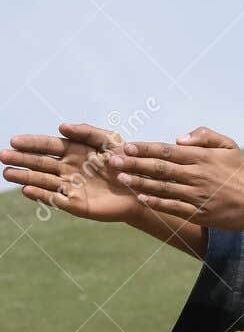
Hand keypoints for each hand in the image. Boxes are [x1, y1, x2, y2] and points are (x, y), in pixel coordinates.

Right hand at [1, 123, 137, 220]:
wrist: (142, 189)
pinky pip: (56, 200)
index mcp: (73, 151)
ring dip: (25, 177)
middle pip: (40, 163)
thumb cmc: (127, 162)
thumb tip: (61, 126)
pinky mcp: (77, 205)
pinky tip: (28, 190)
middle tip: (2, 157)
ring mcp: (70, 187)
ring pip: (43, 181)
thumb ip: (87, 131)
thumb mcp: (110, 141)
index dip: (31, 143)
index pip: (47, 145)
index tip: (14, 141)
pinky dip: (42, 195)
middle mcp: (68, 169)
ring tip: (8, 174)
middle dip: (21, 160)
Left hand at [108, 127, 243, 229]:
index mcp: (201, 157)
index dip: (145, 148)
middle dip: (134, 163)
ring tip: (120, 177)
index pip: (167, 150)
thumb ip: (204, 136)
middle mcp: (197, 175)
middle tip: (112, 160)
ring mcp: (197, 196)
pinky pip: (173, 207)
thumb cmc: (241, 173)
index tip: (126, 145)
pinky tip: (141, 197)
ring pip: (163, 188)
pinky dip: (156, 202)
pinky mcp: (199, 213)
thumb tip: (179, 138)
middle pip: (160, 168)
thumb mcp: (229, 146)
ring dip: (140, 182)